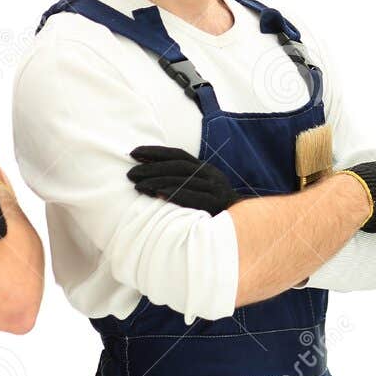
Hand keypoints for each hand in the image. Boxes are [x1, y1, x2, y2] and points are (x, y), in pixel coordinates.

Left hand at [127, 145, 242, 213]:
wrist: (245, 224)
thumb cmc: (216, 208)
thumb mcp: (202, 189)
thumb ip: (184, 181)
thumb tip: (152, 179)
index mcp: (204, 168)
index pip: (177, 154)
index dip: (156, 151)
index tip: (134, 152)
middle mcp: (210, 174)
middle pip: (177, 166)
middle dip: (152, 167)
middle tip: (130, 173)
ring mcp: (215, 188)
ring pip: (183, 179)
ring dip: (159, 181)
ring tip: (139, 185)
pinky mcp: (217, 203)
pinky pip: (193, 197)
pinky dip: (176, 194)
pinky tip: (159, 195)